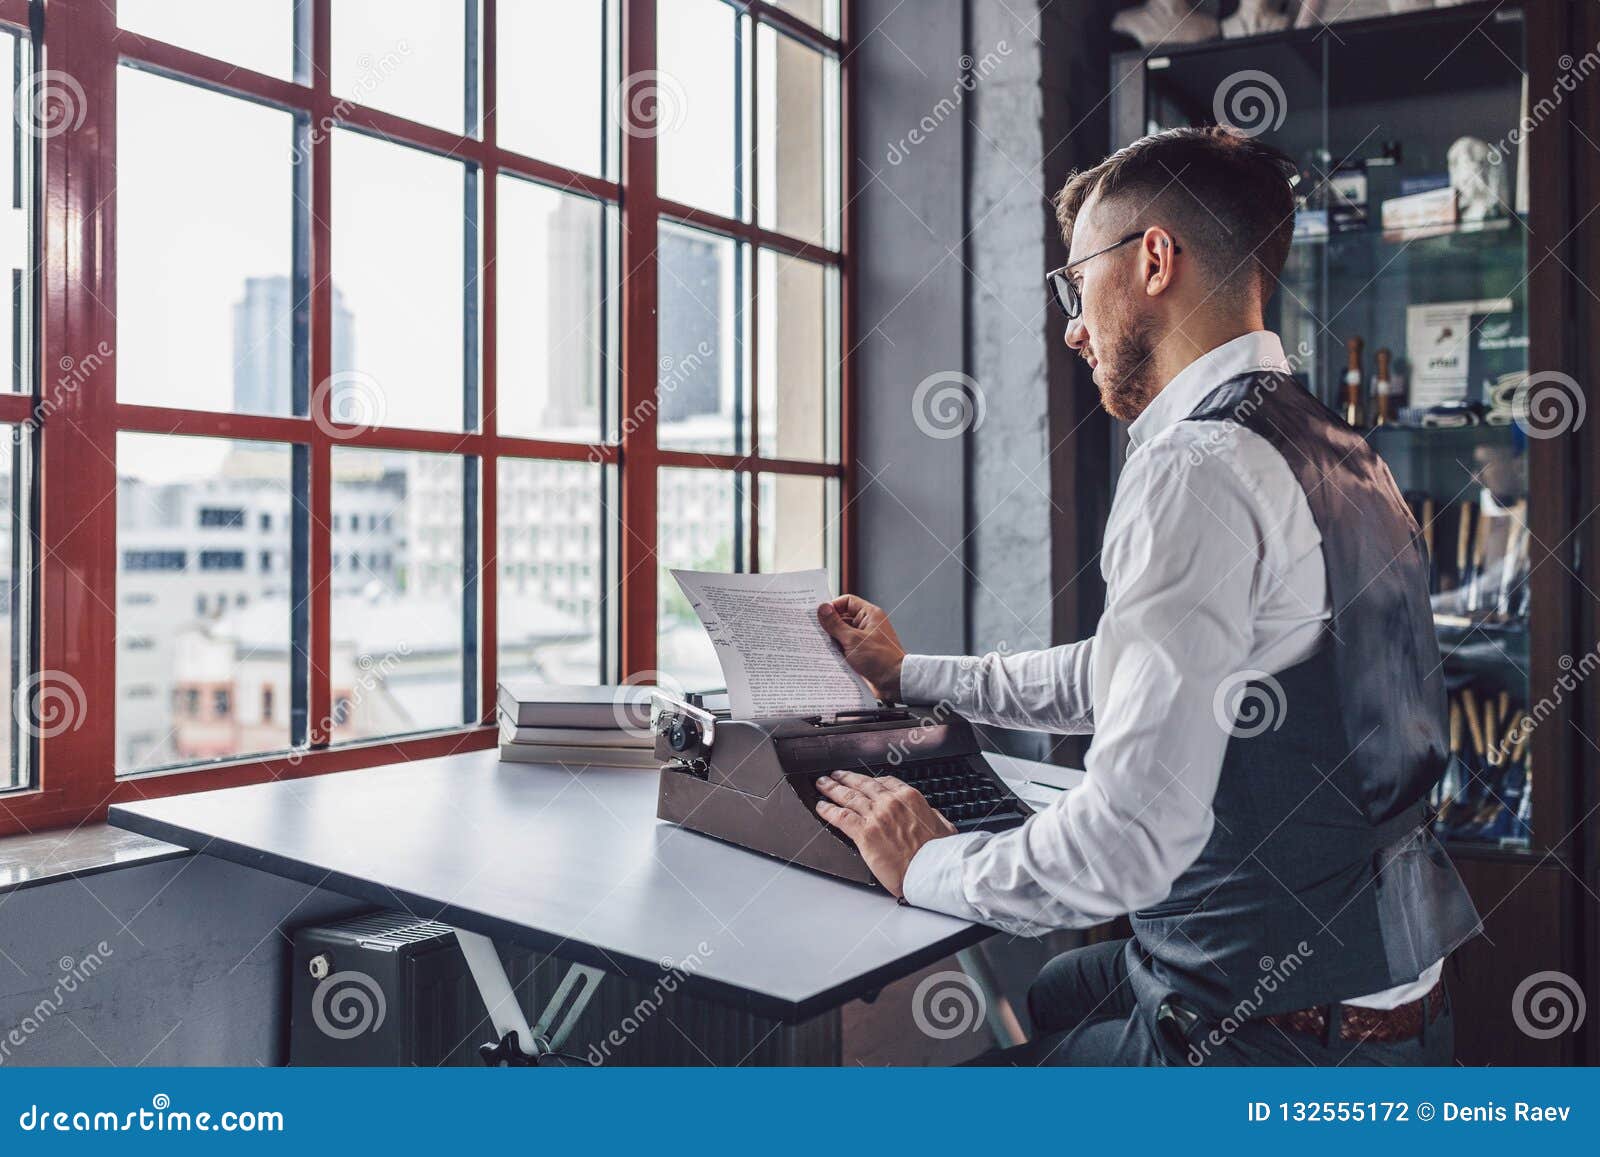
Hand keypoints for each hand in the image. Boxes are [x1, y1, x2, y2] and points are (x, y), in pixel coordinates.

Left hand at [813, 770, 955, 897]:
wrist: (931, 870)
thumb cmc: (938, 853)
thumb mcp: (943, 825)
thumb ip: (931, 815)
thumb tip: (929, 814)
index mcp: (910, 798)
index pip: (885, 781)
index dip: (870, 780)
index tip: (864, 780)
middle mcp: (890, 802)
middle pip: (862, 784)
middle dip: (846, 778)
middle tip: (835, 776)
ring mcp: (876, 816)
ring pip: (848, 796)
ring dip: (832, 789)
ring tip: (823, 785)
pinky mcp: (864, 833)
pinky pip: (841, 816)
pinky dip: (828, 810)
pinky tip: (821, 807)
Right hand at [817, 595, 906, 702]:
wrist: (893, 682)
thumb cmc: (880, 659)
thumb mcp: (852, 639)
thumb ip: (835, 624)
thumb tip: (823, 609)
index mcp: (869, 614)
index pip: (847, 601)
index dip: (833, 606)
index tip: (820, 616)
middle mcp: (867, 624)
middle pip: (842, 618)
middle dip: (830, 625)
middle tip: (818, 632)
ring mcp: (864, 639)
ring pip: (842, 633)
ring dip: (832, 640)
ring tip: (823, 645)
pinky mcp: (861, 652)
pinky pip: (845, 646)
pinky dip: (837, 650)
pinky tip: (829, 656)